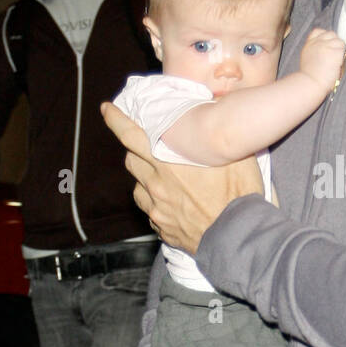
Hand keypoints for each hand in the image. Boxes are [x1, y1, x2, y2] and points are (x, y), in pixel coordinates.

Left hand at [101, 101, 263, 252]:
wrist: (238, 237)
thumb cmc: (238, 194)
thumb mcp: (232, 152)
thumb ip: (214, 134)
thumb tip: (212, 113)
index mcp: (167, 161)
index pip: (130, 134)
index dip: (115, 119)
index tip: (107, 109)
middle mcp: (156, 184)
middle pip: (131, 160)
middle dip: (136, 151)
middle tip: (149, 147)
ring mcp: (157, 209)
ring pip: (138, 187)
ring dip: (145, 179)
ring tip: (165, 179)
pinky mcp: (162, 228)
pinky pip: (151, 211)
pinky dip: (156, 204)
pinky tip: (174, 204)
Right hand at [299, 27, 345, 93]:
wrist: (310, 84)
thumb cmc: (309, 78)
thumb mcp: (307, 59)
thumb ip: (315, 50)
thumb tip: (326, 50)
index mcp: (310, 44)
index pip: (319, 31)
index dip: (326, 37)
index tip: (328, 45)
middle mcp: (318, 42)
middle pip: (332, 34)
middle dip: (335, 43)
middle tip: (334, 56)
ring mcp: (326, 46)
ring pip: (340, 42)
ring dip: (340, 51)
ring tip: (336, 63)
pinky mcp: (335, 52)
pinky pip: (345, 51)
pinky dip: (344, 58)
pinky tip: (339, 66)